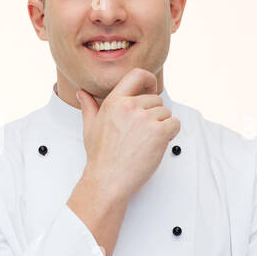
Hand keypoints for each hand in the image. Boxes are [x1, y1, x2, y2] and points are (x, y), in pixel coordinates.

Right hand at [75, 68, 179, 200]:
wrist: (108, 180)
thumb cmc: (100, 157)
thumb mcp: (90, 128)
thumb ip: (89, 107)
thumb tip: (81, 94)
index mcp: (114, 102)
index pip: (137, 75)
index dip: (148, 80)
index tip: (150, 88)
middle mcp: (130, 107)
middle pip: (156, 99)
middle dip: (154, 115)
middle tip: (142, 133)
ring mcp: (145, 119)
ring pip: (166, 113)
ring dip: (162, 126)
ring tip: (146, 141)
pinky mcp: (159, 133)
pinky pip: (175, 124)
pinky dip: (171, 134)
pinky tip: (157, 144)